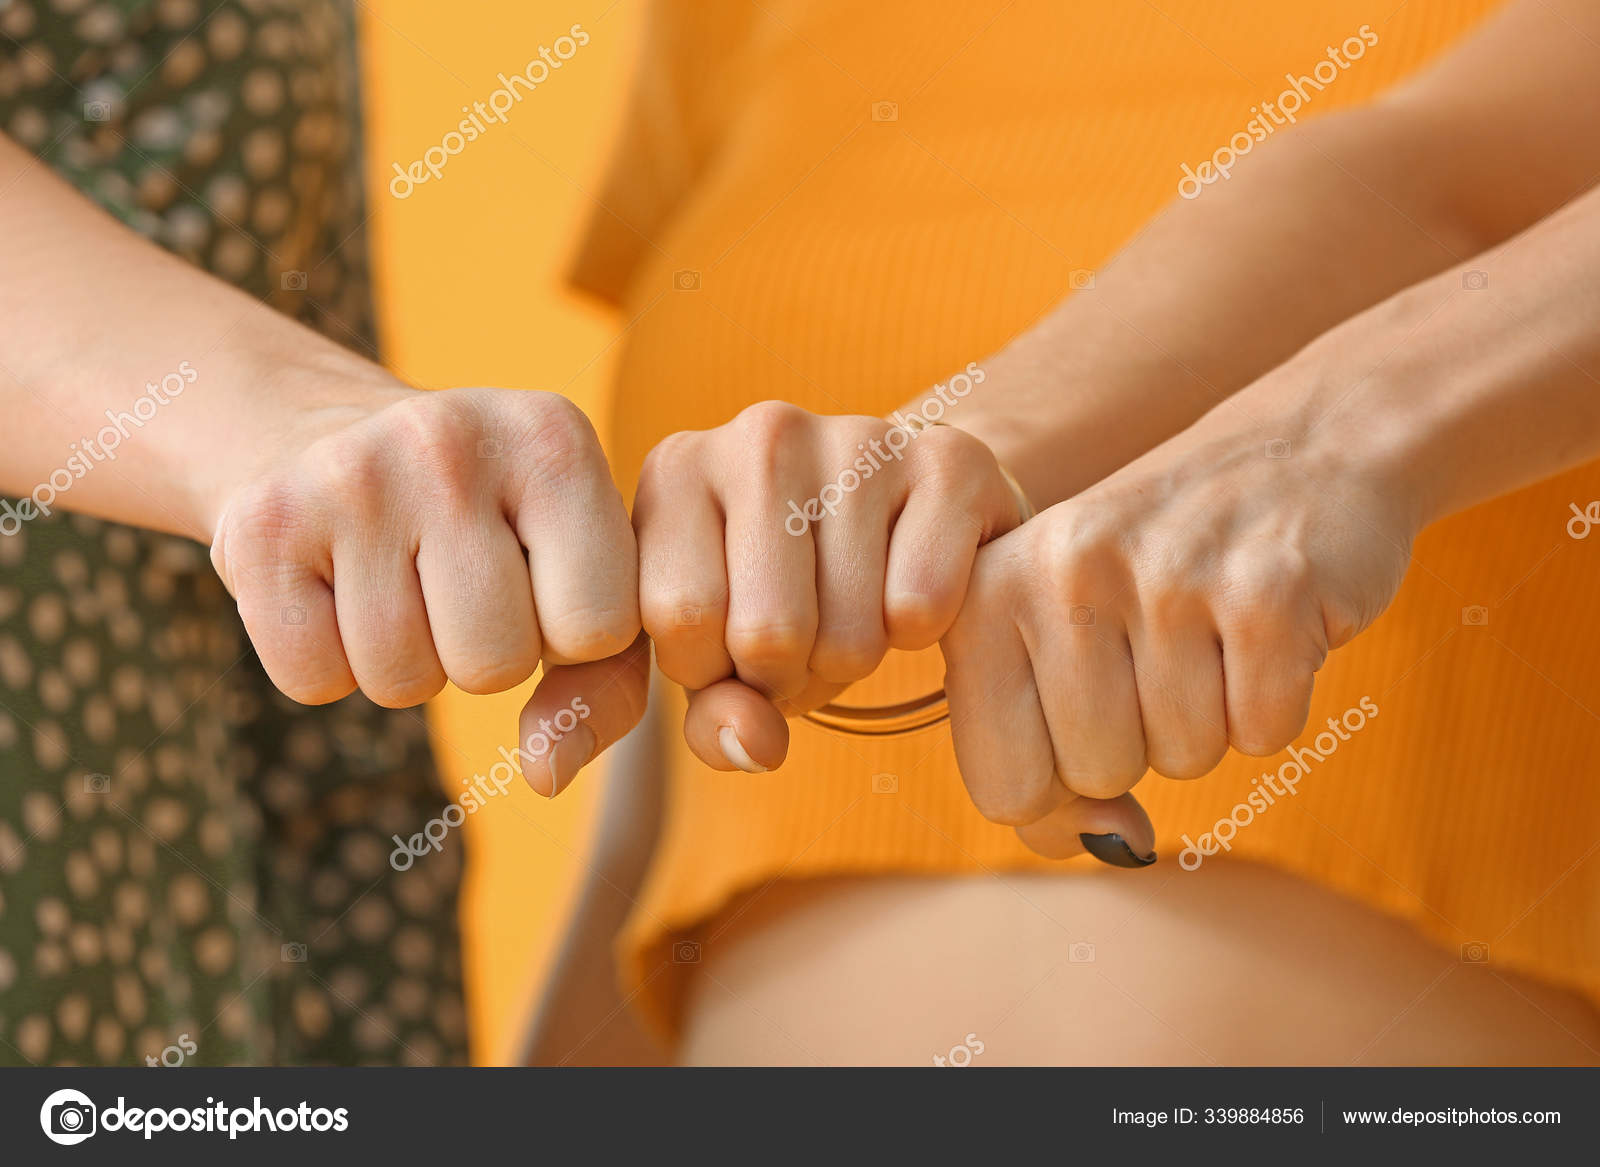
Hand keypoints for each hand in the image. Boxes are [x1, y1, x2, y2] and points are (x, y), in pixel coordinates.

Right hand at [209, 383, 646, 794]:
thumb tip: (547, 774)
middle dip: (483, 656)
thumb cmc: (488, 531)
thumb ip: (608, 682)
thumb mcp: (577, 570)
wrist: (324, 437)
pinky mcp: (262, 523)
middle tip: (456, 586)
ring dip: (407, 662)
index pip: (600, 628)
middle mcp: (451, 442)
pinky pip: (314, 681)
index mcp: (555, 442)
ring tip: (397, 580)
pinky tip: (333, 585)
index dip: (569, 636)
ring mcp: (349, 475)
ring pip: (402, 683)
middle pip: (496, 665)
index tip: (540, 581)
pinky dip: (326, 664)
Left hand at [634, 401, 1024, 770]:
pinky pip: (922, 605)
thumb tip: (753, 746)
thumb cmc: (783, 593)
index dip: (712, 671)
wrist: (900, 515)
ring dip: (854, 660)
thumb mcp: (717, 656)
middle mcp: (762, 434)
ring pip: (850, 631)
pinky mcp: (950, 461)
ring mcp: (859, 438)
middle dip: (788, 676)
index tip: (730, 647)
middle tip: (802, 642)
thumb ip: (709, 719)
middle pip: (768, 630)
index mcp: (677, 470)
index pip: (678, 616)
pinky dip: (923, 632)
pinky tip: (909, 585)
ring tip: (852, 613)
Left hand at [941, 399, 1415, 862]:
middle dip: (1143, 740)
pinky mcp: (1269, 590)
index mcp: (985, 594)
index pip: (1003, 788)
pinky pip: (1264, 732)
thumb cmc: (1155, 579)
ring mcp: (1165, 577)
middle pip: (1099, 776)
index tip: (1086, 708)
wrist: (1295, 453)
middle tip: (1163, 649)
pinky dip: (1276, 702)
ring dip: (1211, 717)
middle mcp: (1062, 572)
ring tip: (1211, 629)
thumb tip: (1111, 848)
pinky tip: (1265, 627)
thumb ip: (1044, 771)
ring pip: (1185, 758)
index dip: (1059, 780)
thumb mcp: (1060, 647)